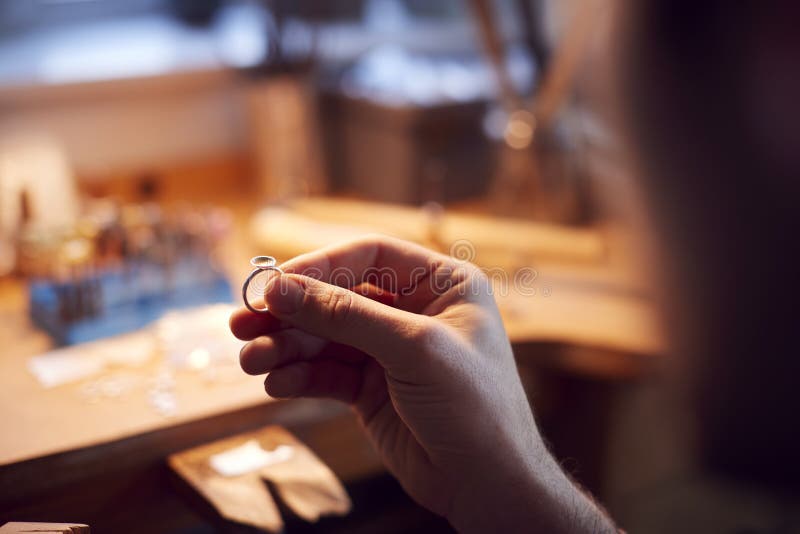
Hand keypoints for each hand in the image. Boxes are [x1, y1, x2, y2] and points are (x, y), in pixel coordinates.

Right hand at [230, 235, 613, 532]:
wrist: (490, 485)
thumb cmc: (473, 406)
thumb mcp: (412, 349)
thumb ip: (344, 315)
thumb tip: (278, 286)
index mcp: (442, 284)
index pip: (368, 257)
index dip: (317, 267)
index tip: (271, 286)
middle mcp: (415, 311)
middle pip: (338, 297)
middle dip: (291, 312)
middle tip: (241, 324)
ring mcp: (391, 351)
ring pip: (325, 338)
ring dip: (285, 347)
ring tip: (250, 361)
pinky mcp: (373, 388)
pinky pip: (327, 373)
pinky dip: (300, 377)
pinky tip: (277, 385)